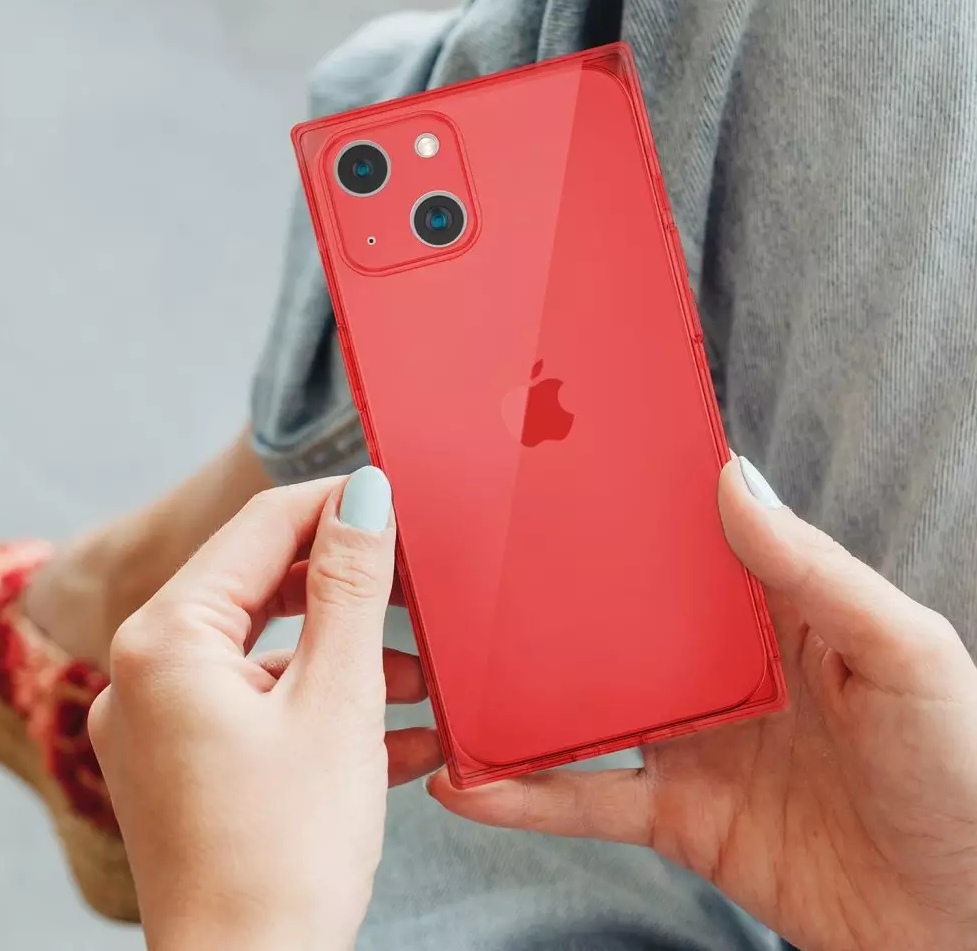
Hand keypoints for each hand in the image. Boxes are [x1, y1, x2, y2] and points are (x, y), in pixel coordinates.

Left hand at [89, 468, 442, 950]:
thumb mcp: (337, 696)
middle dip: (347, 589)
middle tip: (415, 584)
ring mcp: (163, 724)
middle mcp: (148, 673)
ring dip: (349, 657)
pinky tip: (398, 736)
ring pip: (270, 652)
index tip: (394, 494)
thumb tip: (366, 494)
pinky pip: (264, 708)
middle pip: (262, 587)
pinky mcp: (189, 766)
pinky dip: (326, 708)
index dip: (333, 503)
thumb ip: (351, 585)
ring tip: (419, 681)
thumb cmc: (287, 851)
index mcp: (167, 641)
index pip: (259, 528)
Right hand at [431, 457, 976, 950]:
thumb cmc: (962, 773)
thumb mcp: (903, 652)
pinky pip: (586, 801)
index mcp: (772, 613)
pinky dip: (524, 797)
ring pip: (581, 706)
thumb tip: (733, 481)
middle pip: (615, 617)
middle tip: (473, 558)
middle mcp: (716, 669)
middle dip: (548, 590)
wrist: (964, 925)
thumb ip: (815, 570)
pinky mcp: (676, 815)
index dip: (630, 503)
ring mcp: (690, 741)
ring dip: (514, 693)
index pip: (686, 542)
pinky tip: (471, 784)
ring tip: (445, 670)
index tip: (560, 465)